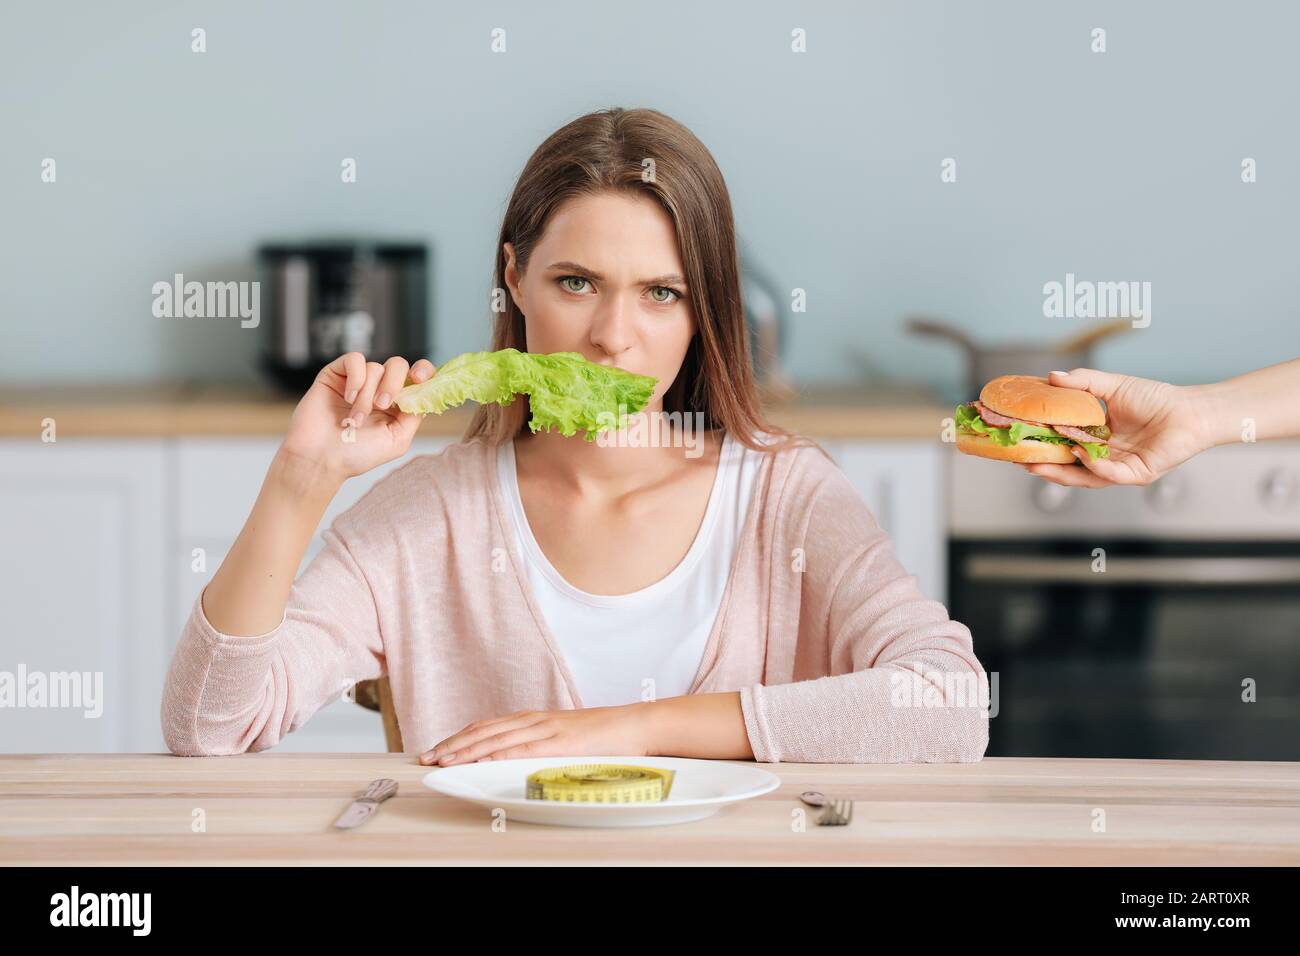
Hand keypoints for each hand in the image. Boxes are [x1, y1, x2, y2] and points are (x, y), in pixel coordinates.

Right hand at [280, 352, 435, 481]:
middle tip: (382, 405)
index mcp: (397, 404)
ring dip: (367, 394)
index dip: (423, 371)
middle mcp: (378, 390)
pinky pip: (355, 360)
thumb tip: (425, 394)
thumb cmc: (355, 455)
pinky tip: (348, 398)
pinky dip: (356, 379)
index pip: (417, 377)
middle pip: (398, 365)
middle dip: (394, 383)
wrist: (320, 459)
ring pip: (375, 367)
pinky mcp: (337, 374)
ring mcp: (358, 381)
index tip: (419, 379)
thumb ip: (414, 416)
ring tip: (355, 418)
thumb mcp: (396, 440)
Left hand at [418, 704, 654, 765]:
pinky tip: (482, 759)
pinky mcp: (561, 741)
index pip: (487, 726)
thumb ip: (541, 747)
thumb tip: (518, 761)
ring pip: (497, 737)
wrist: (635, 725)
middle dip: (452, 744)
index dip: (459, 737)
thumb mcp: (565, 741)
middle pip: (484, 730)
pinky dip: (498, 753)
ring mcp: (547, 728)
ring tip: (443, 759)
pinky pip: (523, 747)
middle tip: (426, 756)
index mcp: (535, 719)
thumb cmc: (604, 736)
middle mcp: (535, 720)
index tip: (437, 748)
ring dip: (466, 749)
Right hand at [1022, 368, 1211, 487]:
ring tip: (1036, 465)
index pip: (1064, 443)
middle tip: (1019, 459)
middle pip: (1068, 465)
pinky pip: (1109, 473)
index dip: (1043, 442)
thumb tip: (1052, 376)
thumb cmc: (1157, 398)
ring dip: (1060, 472)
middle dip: (1043, 464)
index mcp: (1098, 438)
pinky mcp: (1136, 474)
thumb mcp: (1112, 386)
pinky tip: (1080, 453)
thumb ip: (1082, 383)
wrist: (1191, 410)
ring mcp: (1119, 467)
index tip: (1020, 437)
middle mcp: (1106, 456)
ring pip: (1083, 475)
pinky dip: (1093, 464)